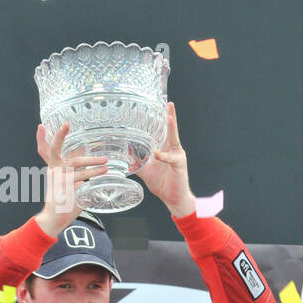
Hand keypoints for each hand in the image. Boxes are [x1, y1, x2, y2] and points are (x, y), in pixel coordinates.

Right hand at [34, 122, 107, 235]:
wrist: (55, 218)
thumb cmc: (64, 203)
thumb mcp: (69, 187)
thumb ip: (77, 176)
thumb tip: (93, 167)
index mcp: (53, 169)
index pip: (44, 151)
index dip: (41, 138)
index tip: (41, 126)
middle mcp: (53, 170)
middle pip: (53, 149)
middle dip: (59, 135)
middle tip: (65, 124)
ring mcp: (58, 176)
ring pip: (77, 162)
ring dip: (93, 162)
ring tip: (106, 162)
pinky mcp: (66, 184)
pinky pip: (84, 176)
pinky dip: (96, 172)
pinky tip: (104, 171)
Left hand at [136, 102, 195, 216]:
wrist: (173, 199)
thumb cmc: (163, 184)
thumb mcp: (146, 171)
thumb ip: (136, 162)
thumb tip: (123, 155)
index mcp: (166, 149)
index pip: (164, 131)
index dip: (162, 119)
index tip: (160, 106)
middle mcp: (173, 150)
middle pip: (172, 130)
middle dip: (171, 116)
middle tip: (169, 103)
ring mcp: (177, 157)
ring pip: (174, 139)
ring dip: (172, 128)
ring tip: (169, 118)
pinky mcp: (179, 166)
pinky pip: (170, 158)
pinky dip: (162, 156)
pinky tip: (156, 153)